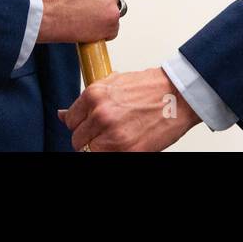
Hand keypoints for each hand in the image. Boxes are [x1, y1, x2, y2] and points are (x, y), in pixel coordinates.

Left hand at [61, 68, 201, 151]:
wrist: (178, 95)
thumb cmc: (150, 88)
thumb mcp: (113, 85)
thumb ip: (88, 101)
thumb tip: (63, 114)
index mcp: (94, 95)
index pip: (70, 121)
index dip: (80, 125)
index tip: (89, 126)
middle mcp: (101, 114)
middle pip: (77, 140)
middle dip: (89, 138)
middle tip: (104, 133)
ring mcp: (113, 135)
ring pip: (89, 151)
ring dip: (100, 148)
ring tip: (115, 139)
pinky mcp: (128, 151)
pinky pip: (106, 157)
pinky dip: (113, 153)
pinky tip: (124, 144)